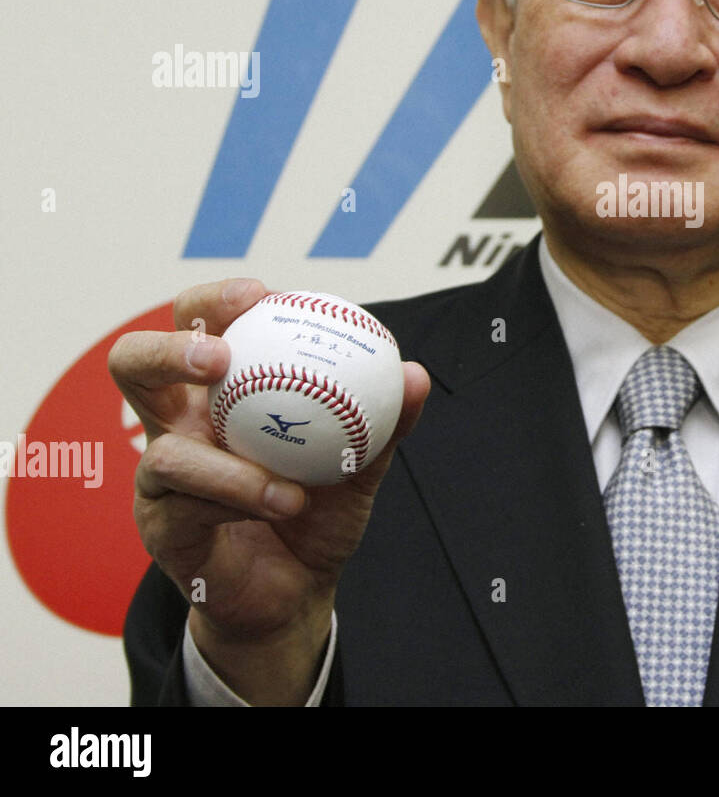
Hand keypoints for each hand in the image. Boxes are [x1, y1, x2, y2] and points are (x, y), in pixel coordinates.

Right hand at [109, 278, 429, 702]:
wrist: (296, 592)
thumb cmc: (315, 514)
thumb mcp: (358, 462)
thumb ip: (384, 420)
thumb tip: (414, 373)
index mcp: (219, 394)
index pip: (197, 324)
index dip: (216, 300)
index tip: (262, 295)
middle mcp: (178, 427)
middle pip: (134, 365)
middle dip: (169, 349)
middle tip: (220, 359)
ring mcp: (162, 480)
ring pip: (165, 453)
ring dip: (231, 467)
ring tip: (287, 480)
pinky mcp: (162, 528)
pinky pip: (188, 508)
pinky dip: (241, 502)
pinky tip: (285, 504)